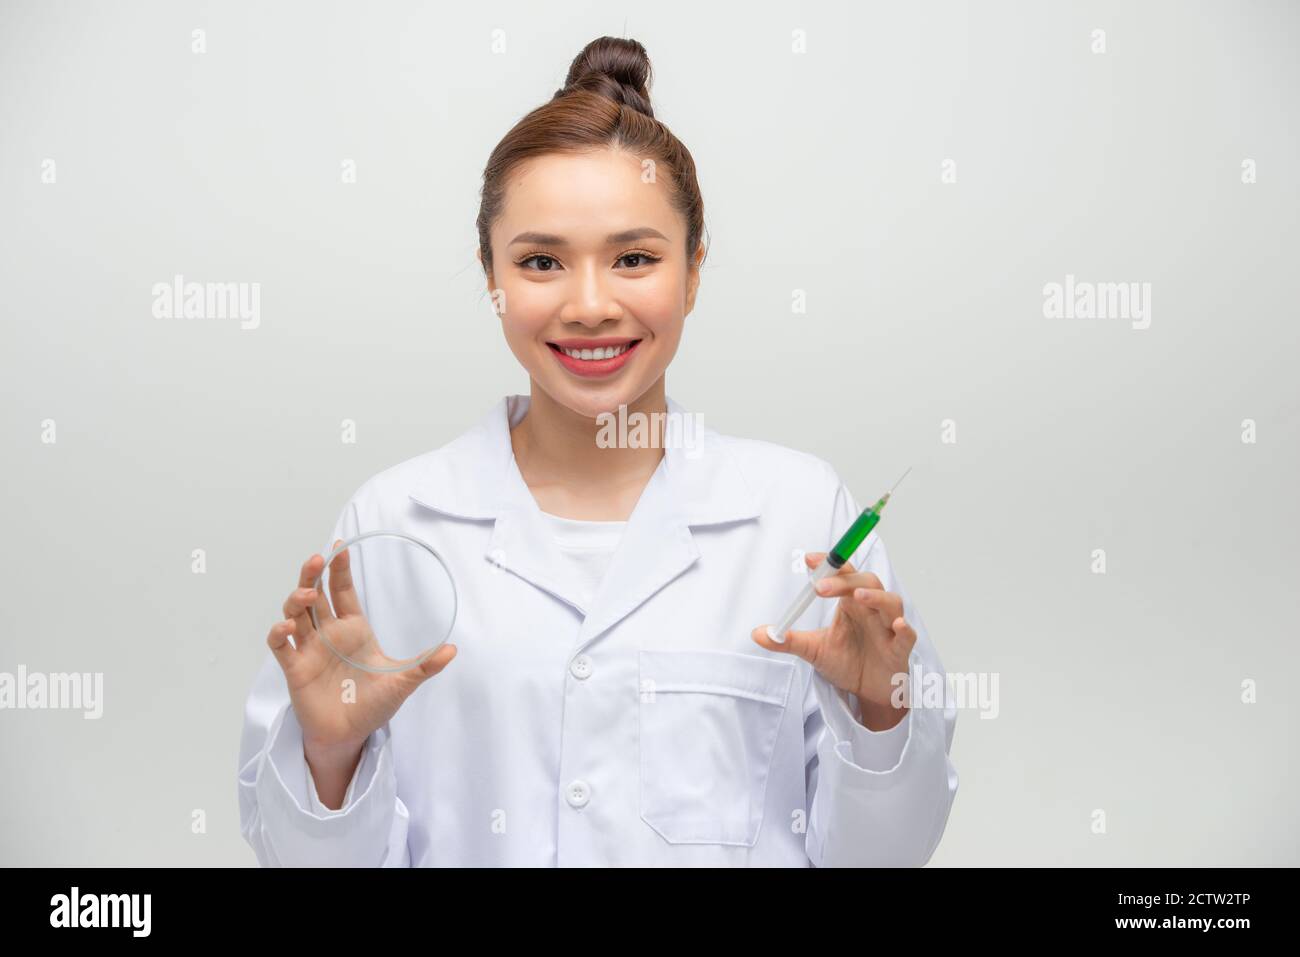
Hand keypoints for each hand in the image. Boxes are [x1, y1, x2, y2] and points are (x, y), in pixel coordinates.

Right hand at [265, 540, 457, 757]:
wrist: (349, 736)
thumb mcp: (402, 682)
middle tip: (317, 558)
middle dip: (312, 573)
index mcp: (353, 629)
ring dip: (296, 599)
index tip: (339, 545)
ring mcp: (309, 649)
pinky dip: (279, 633)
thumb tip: (452, 649)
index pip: (343, 591)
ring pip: (295, 613)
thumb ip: (424, 665)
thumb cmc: (373, 705)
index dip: (339, 569)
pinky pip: (280, 646)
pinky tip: (289, 627)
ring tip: (307, 594)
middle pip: (315, 594)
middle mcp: (329, 634)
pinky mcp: (295, 668)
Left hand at [752, 551, 915, 729]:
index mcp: (850, 604)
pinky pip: (907, 635)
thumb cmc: (847, 662)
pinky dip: (905, 629)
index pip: (843, 574)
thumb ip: (788, 641)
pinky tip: (897, 625)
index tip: (808, 559)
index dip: (830, 564)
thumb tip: (758, 634)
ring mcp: (888, 628)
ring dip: (876, 597)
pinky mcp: (900, 650)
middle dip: (845, 580)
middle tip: (820, 586)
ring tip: (857, 596)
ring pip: (891, 602)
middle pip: (866, 582)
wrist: (867, 692)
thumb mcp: (813, 650)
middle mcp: (871, 610)